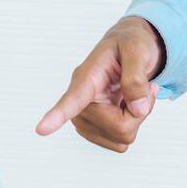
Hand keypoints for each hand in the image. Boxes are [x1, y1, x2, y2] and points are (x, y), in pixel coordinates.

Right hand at [35, 17, 166, 151]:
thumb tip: (138, 109)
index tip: (41, 129)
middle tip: (145, 87)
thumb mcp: (138, 49)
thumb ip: (137, 77)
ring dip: (138, 118)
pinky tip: (130, 105)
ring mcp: (85, 119)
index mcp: (87, 77)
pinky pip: (121, 143)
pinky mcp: (94, 130)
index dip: (57, 115)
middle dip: (140, 111)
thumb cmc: (130, 44)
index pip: (72, 99)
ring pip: (121, 138)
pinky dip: (134, 125)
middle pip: (118, 127)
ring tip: (136, 94)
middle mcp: (81, 102)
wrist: (128, 49)